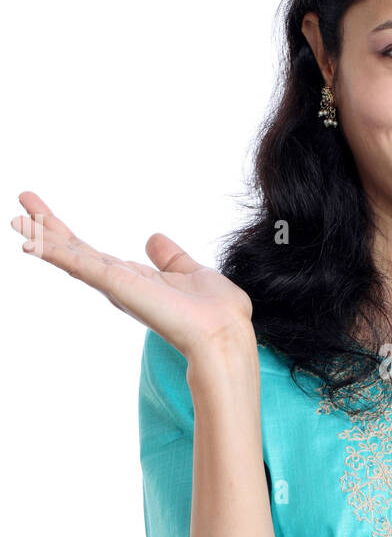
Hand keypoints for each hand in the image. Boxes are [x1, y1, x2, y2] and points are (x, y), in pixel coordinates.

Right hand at [10, 190, 253, 360]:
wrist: (225, 334)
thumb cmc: (217, 313)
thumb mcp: (191, 272)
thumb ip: (171, 258)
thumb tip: (152, 238)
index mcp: (134, 280)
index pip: (93, 254)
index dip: (69, 236)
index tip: (45, 215)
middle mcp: (120, 285)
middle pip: (75, 252)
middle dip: (48, 229)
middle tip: (22, 202)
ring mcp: (116, 286)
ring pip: (71, 257)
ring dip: (43, 238)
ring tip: (16, 219)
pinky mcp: (117, 286)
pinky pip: (80, 265)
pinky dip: (55, 252)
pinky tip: (31, 241)